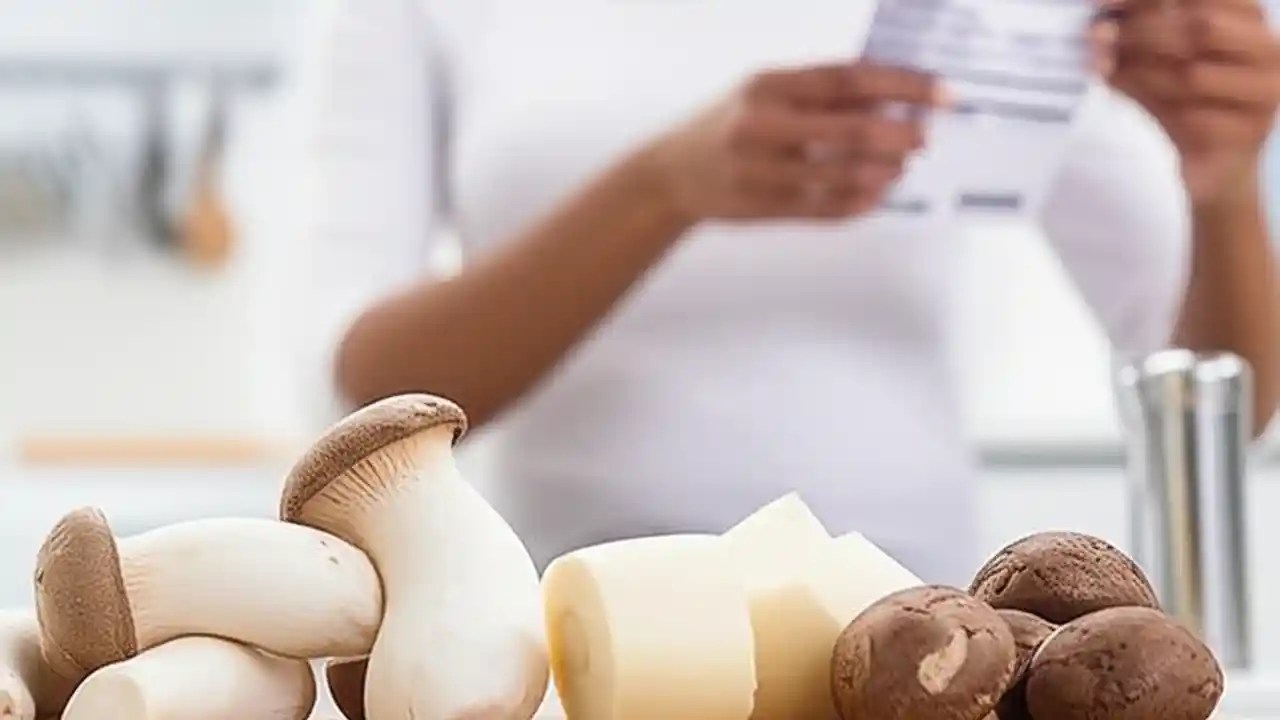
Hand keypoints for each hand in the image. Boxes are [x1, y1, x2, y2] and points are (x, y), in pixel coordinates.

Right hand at [646, 62, 947, 222]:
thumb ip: (820, 93)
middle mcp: (764, 125)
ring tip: (900, 167)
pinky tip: (875, 196)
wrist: (670, 174)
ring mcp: (763, 170)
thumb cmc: (727, 126)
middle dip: (901, 134)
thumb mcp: (765, 92)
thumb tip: (889, 96)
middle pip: (852, 129)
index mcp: (770, 85)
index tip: (941, 94)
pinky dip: (859, 204)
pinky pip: (826, 209)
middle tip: (925, 138)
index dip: (903, 84)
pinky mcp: (763, 207)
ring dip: (884, 172)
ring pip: (844, 176)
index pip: (850, 79)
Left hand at [1094, 0, 1279, 206]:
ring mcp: (1265, 92)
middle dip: (1141, 35)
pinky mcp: (1249, 133)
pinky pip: (1193, 119)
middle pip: (1202, 27)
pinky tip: (1141, 110)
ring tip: (1113, 75)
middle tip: (1100, 43)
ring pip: (1195, 75)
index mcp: (1247, 19)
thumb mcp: (1156, 63)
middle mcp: (1267, 50)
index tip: (1102, 3)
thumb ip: (1134, 38)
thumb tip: (1098, 29)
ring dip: (1143, 77)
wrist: (1212, 167)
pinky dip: (1158, 113)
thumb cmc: (1185, 105)